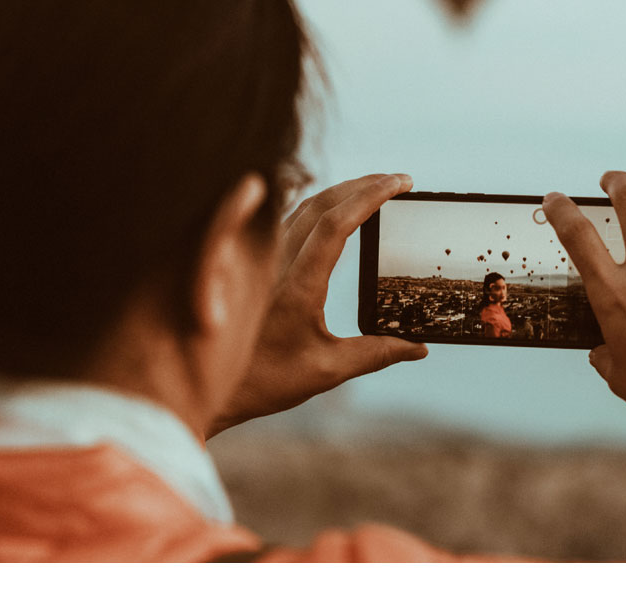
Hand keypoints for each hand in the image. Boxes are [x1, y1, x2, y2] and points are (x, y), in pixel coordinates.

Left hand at [209, 174, 427, 437]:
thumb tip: (418, 348)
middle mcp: (277, 263)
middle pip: (322, 203)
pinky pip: (285, 219)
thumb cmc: (264, 381)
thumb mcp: (327, 371)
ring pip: (302, 206)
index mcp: (299, 284)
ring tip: (372, 187)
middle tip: (397, 180)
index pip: (339, 223)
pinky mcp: (252, 264)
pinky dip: (315, 204)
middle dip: (363, 184)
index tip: (402, 183)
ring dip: (339, 191)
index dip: (373, 196)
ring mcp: (261, 260)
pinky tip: (328, 207)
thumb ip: (376, 354)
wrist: (207, 388)